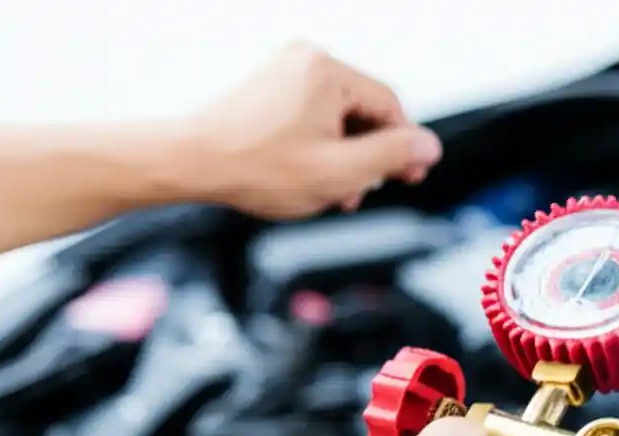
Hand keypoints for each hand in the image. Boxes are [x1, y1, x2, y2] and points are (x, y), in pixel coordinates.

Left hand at [189, 42, 441, 217]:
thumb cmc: (254, 167)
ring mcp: (285, 71)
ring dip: (343, 155)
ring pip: (338, 117)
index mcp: (327, 72)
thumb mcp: (339, 172)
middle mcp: (306, 61)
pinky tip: (311, 176)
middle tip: (364, 191)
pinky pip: (312, 116)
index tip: (408, 176)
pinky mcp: (269, 87)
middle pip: (363, 111)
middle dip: (367, 155)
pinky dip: (319, 145)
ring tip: (332, 191)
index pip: (389, 107)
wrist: (190, 162)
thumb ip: (391, 157)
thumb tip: (429, 146)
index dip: (402, 146)